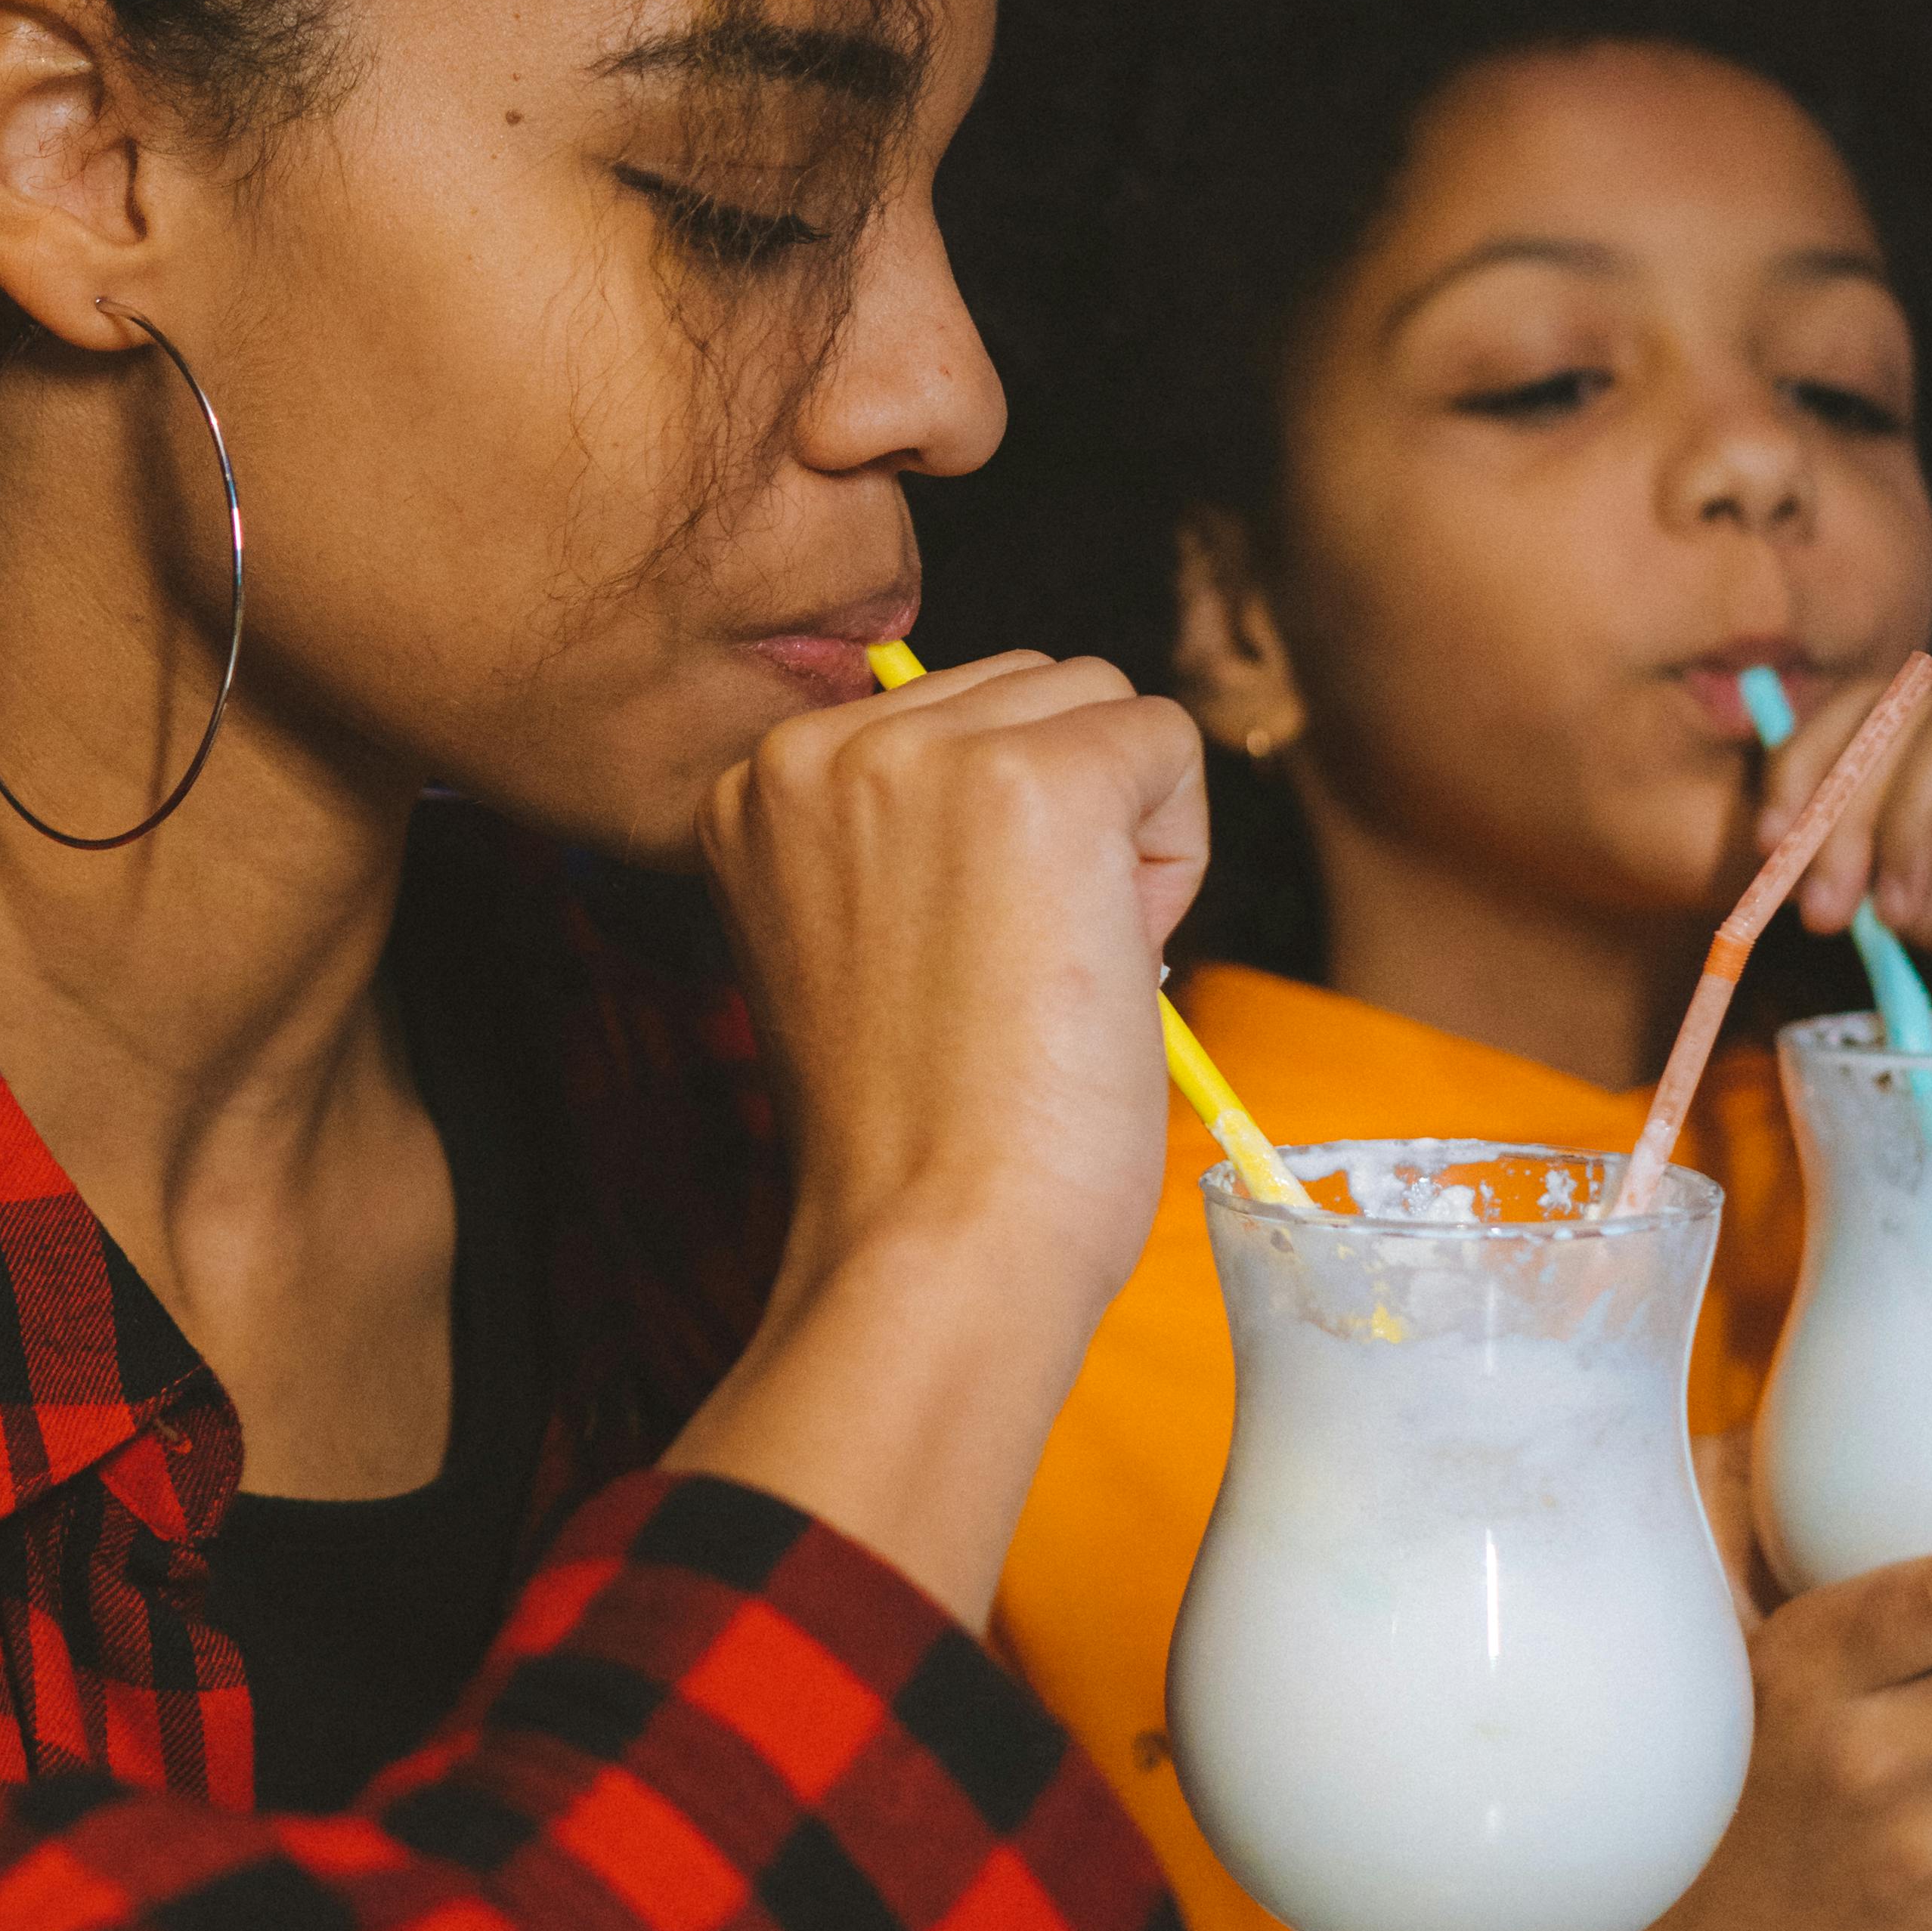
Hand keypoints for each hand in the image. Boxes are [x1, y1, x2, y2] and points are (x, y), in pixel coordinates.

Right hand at [669, 653, 1208, 1624]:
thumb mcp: (861, 942)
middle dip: (1062, 814)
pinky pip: (1171, 742)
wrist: (937, 1242)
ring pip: (1102, 701)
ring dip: (1120, 827)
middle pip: (1024, 688)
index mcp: (754, 788)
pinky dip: (1177, 853)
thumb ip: (903, 835)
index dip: (985, 843)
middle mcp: (815, 748)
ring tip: (1051, 966)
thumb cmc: (921, 1137)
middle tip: (1012, 974)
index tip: (952, 967)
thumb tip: (1027, 751)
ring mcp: (921, 755)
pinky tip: (1102, 958)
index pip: (939, 719)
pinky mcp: (1038, 781)